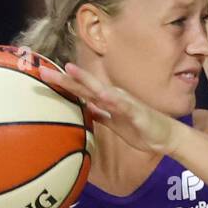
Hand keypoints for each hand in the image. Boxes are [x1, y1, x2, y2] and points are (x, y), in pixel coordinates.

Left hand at [40, 63, 183, 156]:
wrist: (165, 137)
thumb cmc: (140, 130)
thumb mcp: (114, 124)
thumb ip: (100, 115)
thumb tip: (85, 108)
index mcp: (107, 100)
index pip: (80, 90)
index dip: (62, 82)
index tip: (42, 75)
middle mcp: (113, 96)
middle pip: (84, 85)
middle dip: (64, 77)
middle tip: (43, 70)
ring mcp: (124, 103)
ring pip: (100, 89)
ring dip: (85, 80)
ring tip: (69, 70)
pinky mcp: (135, 112)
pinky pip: (122, 105)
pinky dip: (111, 99)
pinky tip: (101, 94)